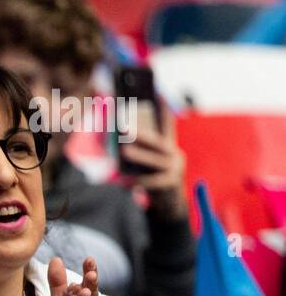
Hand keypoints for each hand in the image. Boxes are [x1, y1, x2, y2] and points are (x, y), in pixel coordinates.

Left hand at [119, 102, 187, 220]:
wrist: (168, 201)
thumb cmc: (153, 177)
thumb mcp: (147, 163)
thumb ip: (139, 152)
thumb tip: (118, 145)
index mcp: (169, 146)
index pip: (167, 125)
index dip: (163, 111)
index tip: (157, 95)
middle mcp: (176, 154)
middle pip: (159, 142)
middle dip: (142, 134)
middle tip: (124, 127)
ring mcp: (176, 169)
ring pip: (155, 161)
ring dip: (139, 156)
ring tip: (123, 152)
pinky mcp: (172, 184)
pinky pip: (152, 181)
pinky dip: (138, 181)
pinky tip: (125, 181)